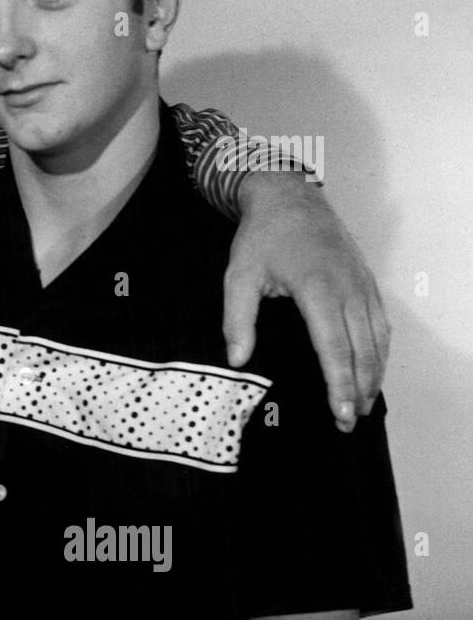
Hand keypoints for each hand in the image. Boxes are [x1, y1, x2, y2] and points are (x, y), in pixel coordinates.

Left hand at [224, 175, 387, 432]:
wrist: (289, 198)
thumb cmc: (261, 238)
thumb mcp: (238, 276)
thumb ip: (237, 320)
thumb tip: (238, 359)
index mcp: (318, 289)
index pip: (334, 348)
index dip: (340, 384)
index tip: (340, 412)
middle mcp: (348, 289)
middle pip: (362, 350)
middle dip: (359, 389)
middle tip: (349, 421)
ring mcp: (362, 284)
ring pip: (377, 338)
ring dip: (374, 374)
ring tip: (363, 404)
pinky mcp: (366, 280)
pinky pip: (381, 322)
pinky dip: (381, 350)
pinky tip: (373, 369)